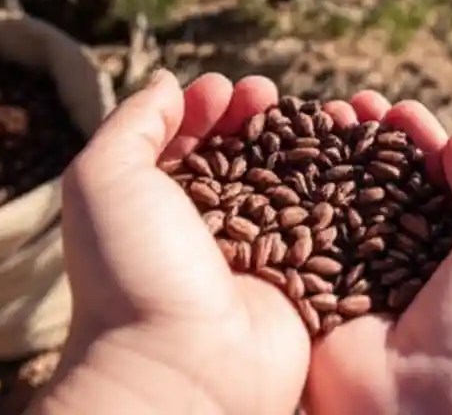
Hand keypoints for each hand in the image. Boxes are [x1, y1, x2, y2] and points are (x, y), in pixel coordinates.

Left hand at [33, 70, 307, 414]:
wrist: (181, 369)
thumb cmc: (132, 271)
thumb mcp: (103, 177)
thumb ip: (132, 122)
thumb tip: (167, 82)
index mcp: (154, 211)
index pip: (187, 144)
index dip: (207, 108)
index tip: (228, 87)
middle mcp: (204, 234)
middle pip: (239, 160)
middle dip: (256, 121)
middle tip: (270, 93)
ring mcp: (253, 260)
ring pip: (286, 189)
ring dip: (301, 149)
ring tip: (315, 118)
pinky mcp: (299, 286)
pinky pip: (324, 231)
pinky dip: (338, 195)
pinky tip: (348, 163)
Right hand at [305, 93, 451, 414]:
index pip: (429, 179)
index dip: (411, 139)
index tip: (392, 107)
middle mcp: (403, 261)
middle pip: (375, 184)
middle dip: (359, 141)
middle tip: (343, 104)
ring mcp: (355, 281)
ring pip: (331, 205)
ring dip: (318, 158)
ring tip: (309, 118)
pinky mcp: (311, 301)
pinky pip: (292, 242)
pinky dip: (281, 200)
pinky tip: (275, 161)